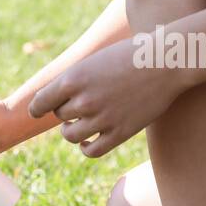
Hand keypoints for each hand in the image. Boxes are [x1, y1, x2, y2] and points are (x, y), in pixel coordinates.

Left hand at [27, 39, 194, 156]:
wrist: (167, 61)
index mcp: (73, 79)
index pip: (40, 103)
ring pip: (70, 135)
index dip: (38, 108)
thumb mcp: (94, 61)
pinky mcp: (120, 132)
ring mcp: (102, 118)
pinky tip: (86, 142)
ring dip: (72, 130)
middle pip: (60, 116)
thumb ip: (73, 81)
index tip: (39, 111)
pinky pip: (91, 150)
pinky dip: (85, 148)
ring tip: (79, 123)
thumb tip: (53, 103)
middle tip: (81, 103)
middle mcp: (84, 100)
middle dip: (67, 111)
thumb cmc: (130, 55)